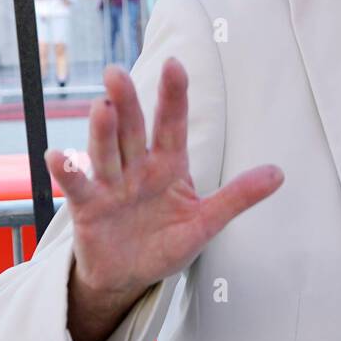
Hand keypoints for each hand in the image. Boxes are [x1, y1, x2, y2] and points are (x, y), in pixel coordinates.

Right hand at [48, 61, 283, 306]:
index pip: (172, 124)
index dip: (173, 96)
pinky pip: (78, 188)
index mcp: (169, 165)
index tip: (175, 64)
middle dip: (128, 101)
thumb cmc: (165, 243)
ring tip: (102, 107)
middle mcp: (138, 168)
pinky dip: (70, 172)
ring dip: (103, 130)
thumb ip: (238, 197)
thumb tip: (279, 173)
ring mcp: (111, 185)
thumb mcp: (206, 222)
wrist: (128, 276)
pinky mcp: (89, 208)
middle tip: (117, 72)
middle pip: (133, 129)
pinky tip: (61, 156)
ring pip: (107, 152)